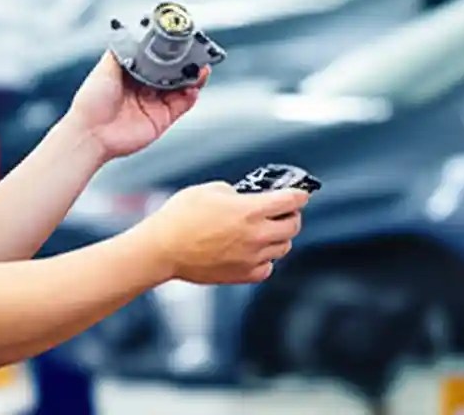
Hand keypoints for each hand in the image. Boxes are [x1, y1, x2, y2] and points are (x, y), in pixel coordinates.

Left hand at [65, 51, 208, 160]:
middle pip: (173, 73)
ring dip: (193, 77)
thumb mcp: (105, 68)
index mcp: (132, 74)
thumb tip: (133, 33)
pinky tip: (194, 86)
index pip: (157, 59)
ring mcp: (155, 103)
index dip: (170, 51)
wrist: (91, 132)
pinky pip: (182, 105)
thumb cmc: (91, 101)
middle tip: (197, 53)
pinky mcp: (162, 118)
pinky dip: (191, 95)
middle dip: (186, 63)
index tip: (181, 41)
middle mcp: (145, 87)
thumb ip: (123, 51)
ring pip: (181, 88)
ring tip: (201, 68)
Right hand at [132, 182, 308, 283]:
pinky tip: (253, 251)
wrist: (162, 249)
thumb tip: (246, 198)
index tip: (301, 194)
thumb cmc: (180, 218)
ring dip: (279, 237)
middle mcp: (257, 235)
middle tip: (283, 211)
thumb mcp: (210, 189)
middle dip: (291, 215)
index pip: (291, 201)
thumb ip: (236, 193)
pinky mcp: (243, 275)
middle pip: (293, 226)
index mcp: (251, 210)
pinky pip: (267, 268)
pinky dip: (265, 259)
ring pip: (283, 248)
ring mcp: (252, 257)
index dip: (300, 195)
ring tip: (265, 231)